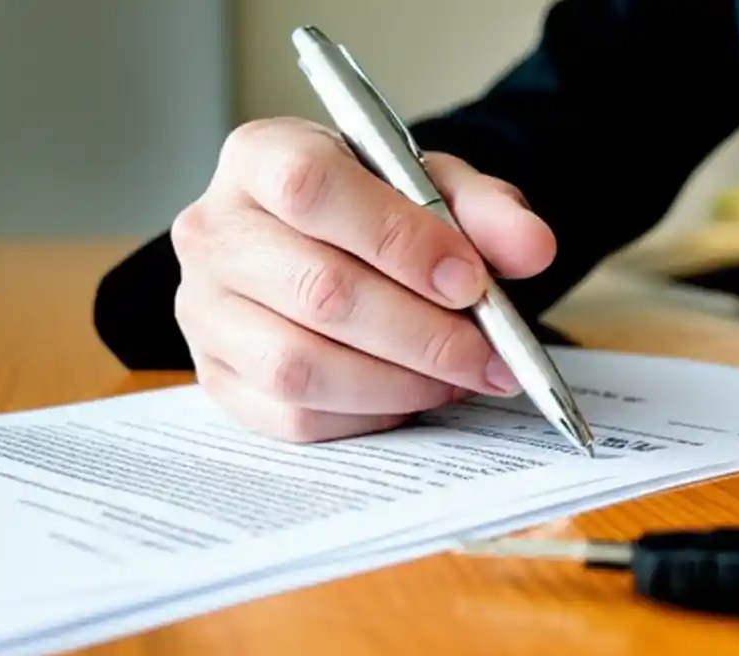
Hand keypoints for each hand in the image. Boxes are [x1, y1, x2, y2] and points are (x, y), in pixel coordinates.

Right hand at [172, 117, 555, 441]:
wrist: (332, 246)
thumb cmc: (378, 211)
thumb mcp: (437, 189)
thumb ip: (488, 211)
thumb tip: (533, 250)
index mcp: (261, 157)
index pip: (312, 189)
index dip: (399, 240)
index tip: (469, 281)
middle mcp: (215, 231)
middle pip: (318, 291)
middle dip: (423, 333)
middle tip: (489, 353)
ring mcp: (204, 310)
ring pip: (300, 365)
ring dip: (400, 383)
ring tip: (457, 376)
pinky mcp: (216, 376)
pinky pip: (292, 416)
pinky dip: (367, 415)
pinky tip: (410, 395)